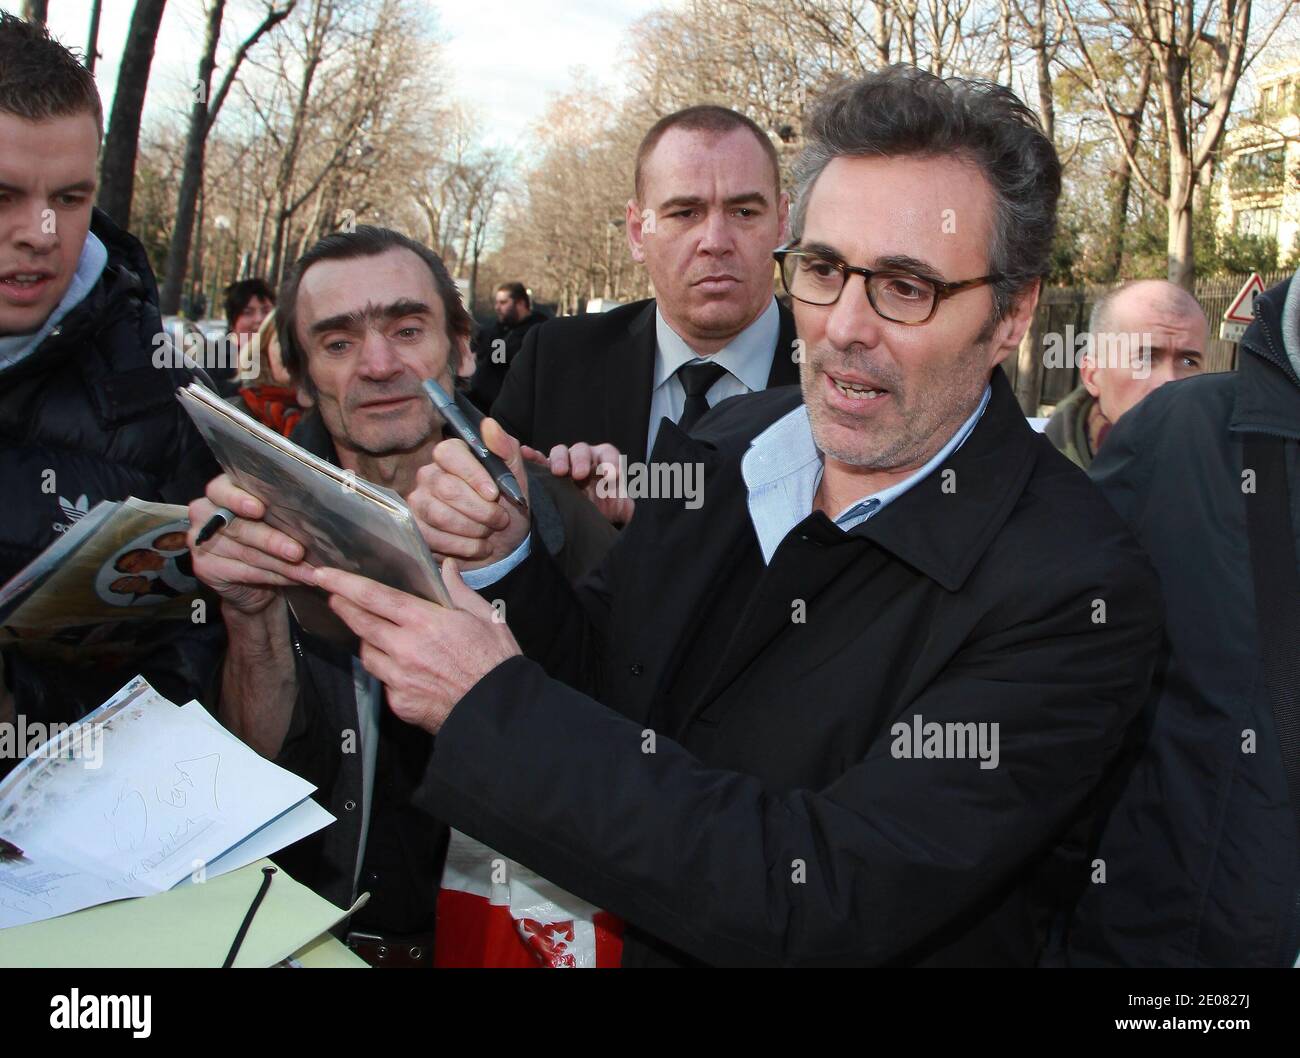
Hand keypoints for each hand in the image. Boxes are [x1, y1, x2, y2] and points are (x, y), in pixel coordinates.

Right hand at [187, 474, 315, 615]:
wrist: (253, 581)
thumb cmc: (267, 538)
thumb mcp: (272, 519)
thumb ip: (279, 512)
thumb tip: (311, 518)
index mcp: (220, 492)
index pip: (221, 489)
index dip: (238, 499)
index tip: (259, 509)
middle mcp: (204, 513)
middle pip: (239, 527)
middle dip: (272, 540)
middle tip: (298, 551)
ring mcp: (201, 541)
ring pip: (247, 553)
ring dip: (282, 564)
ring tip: (308, 570)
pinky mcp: (205, 567)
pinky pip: (246, 572)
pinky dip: (276, 576)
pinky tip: (297, 578)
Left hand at [315, 558, 519, 733]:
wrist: (497, 713)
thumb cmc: (496, 663)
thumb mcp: (487, 617)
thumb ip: (459, 590)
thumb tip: (447, 567)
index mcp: (426, 622)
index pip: (374, 597)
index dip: (344, 584)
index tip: (325, 574)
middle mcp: (405, 649)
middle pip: (360, 623)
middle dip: (341, 606)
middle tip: (332, 595)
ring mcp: (399, 678)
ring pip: (366, 653)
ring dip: (366, 640)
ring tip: (373, 632)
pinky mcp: (399, 702)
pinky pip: (383, 680)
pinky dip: (387, 671)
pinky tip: (401, 668)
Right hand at [407, 418, 530, 567]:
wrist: (504, 543)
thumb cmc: (507, 505)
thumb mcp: (516, 476)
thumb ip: (506, 449)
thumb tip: (490, 425)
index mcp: (453, 455)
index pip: (449, 453)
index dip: (473, 475)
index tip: (494, 494)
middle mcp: (429, 474)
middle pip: (448, 489)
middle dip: (482, 511)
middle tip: (500, 519)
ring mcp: (419, 501)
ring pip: (440, 516)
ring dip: (474, 530)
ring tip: (488, 532)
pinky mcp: (417, 528)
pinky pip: (433, 538)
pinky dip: (464, 547)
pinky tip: (477, 546)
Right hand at [520, 441, 633, 525]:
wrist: (588, 522)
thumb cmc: (606, 511)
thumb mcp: (621, 510)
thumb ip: (628, 506)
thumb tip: (632, 508)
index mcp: (604, 462)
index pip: (608, 454)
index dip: (611, 462)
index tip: (612, 476)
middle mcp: (584, 460)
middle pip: (582, 450)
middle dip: (582, 460)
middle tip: (581, 474)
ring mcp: (564, 464)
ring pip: (560, 453)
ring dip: (560, 459)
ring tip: (560, 472)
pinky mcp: (546, 473)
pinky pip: (538, 462)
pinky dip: (533, 457)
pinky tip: (526, 453)